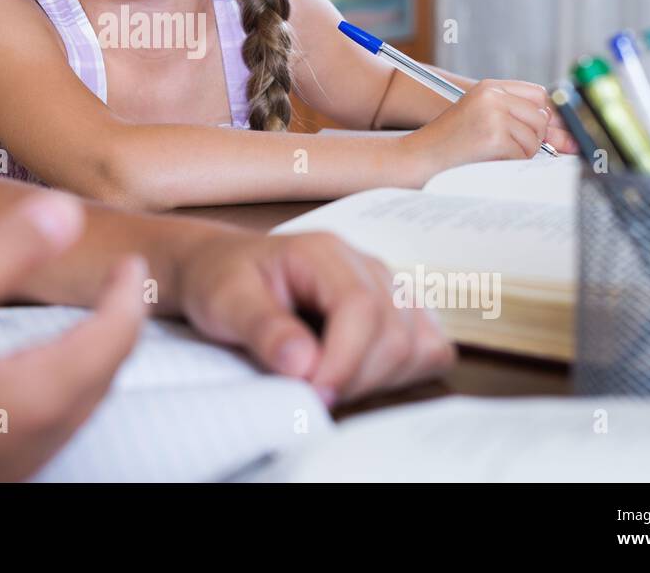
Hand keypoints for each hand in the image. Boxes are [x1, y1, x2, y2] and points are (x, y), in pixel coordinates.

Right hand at [0, 194, 147, 480]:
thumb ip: (2, 253)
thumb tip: (65, 213)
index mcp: (29, 401)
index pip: (111, 343)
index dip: (129, 297)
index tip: (134, 264)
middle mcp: (28, 448)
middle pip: (102, 384)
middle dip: (120, 332)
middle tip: (122, 290)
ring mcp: (3, 475)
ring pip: (75, 415)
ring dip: (93, 368)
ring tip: (89, 325)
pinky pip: (43, 435)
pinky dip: (60, 396)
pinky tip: (31, 379)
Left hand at [174, 230, 454, 404]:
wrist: (221, 268)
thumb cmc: (221, 278)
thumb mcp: (224, 300)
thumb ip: (263, 328)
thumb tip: (304, 364)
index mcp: (324, 253)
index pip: (362, 307)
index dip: (345, 360)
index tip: (313, 394)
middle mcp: (365, 265)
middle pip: (396, 332)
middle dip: (356, 378)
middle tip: (311, 395)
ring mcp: (387, 287)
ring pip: (419, 345)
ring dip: (378, 380)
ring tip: (329, 383)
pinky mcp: (396, 312)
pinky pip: (429, 348)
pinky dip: (402, 373)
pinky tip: (358, 376)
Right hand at [403, 79, 574, 180]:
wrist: (418, 158)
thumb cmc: (448, 143)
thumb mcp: (482, 120)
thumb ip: (518, 120)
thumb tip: (567, 136)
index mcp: (489, 87)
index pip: (539, 94)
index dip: (541, 115)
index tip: (535, 131)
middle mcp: (492, 96)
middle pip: (541, 117)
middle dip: (532, 138)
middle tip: (505, 147)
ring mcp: (493, 115)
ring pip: (535, 138)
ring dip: (520, 154)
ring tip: (492, 154)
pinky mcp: (493, 137)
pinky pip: (523, 154)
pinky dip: (510, 163)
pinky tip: (488, 160)